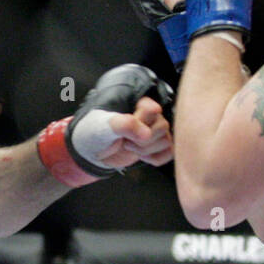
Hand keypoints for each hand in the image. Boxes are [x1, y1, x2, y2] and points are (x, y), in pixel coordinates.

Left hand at [37, 64, 174, 185]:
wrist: (93, 152)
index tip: (125, 130)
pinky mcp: (159, 146)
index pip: (153, 109)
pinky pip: (169, 153)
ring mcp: (156, 131)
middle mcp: (152, 116)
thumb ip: (125, 125)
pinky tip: (141, 156)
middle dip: (141, 141)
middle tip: (124, 141)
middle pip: (162, 127)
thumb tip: (147, 134)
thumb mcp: (105, 126)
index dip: (139, 123)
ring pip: (166, 141)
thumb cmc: (96, 133)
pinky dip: (154, 159)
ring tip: (129, 146)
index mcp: (140, 104)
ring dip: (145, 150)